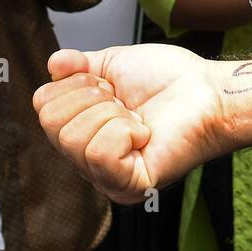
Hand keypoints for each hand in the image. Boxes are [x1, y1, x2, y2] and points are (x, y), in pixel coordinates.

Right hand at [33, 45, 229, 203]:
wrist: (209, 90)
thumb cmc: (171, 80)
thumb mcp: (113, 63)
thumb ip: (78, 66)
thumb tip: (53, 64)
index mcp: (83, 129)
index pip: (43, 106)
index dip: (76, 84)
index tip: (109, 84)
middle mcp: (89, 157)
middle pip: (52, 123)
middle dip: (92, 98)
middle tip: (124, 101)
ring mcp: (107, 177)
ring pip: (74, 139)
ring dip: (111, 115)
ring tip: (136, 118)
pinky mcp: (129, 187)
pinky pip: (100, 154)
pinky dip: (124, 132)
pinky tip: (143, 133)